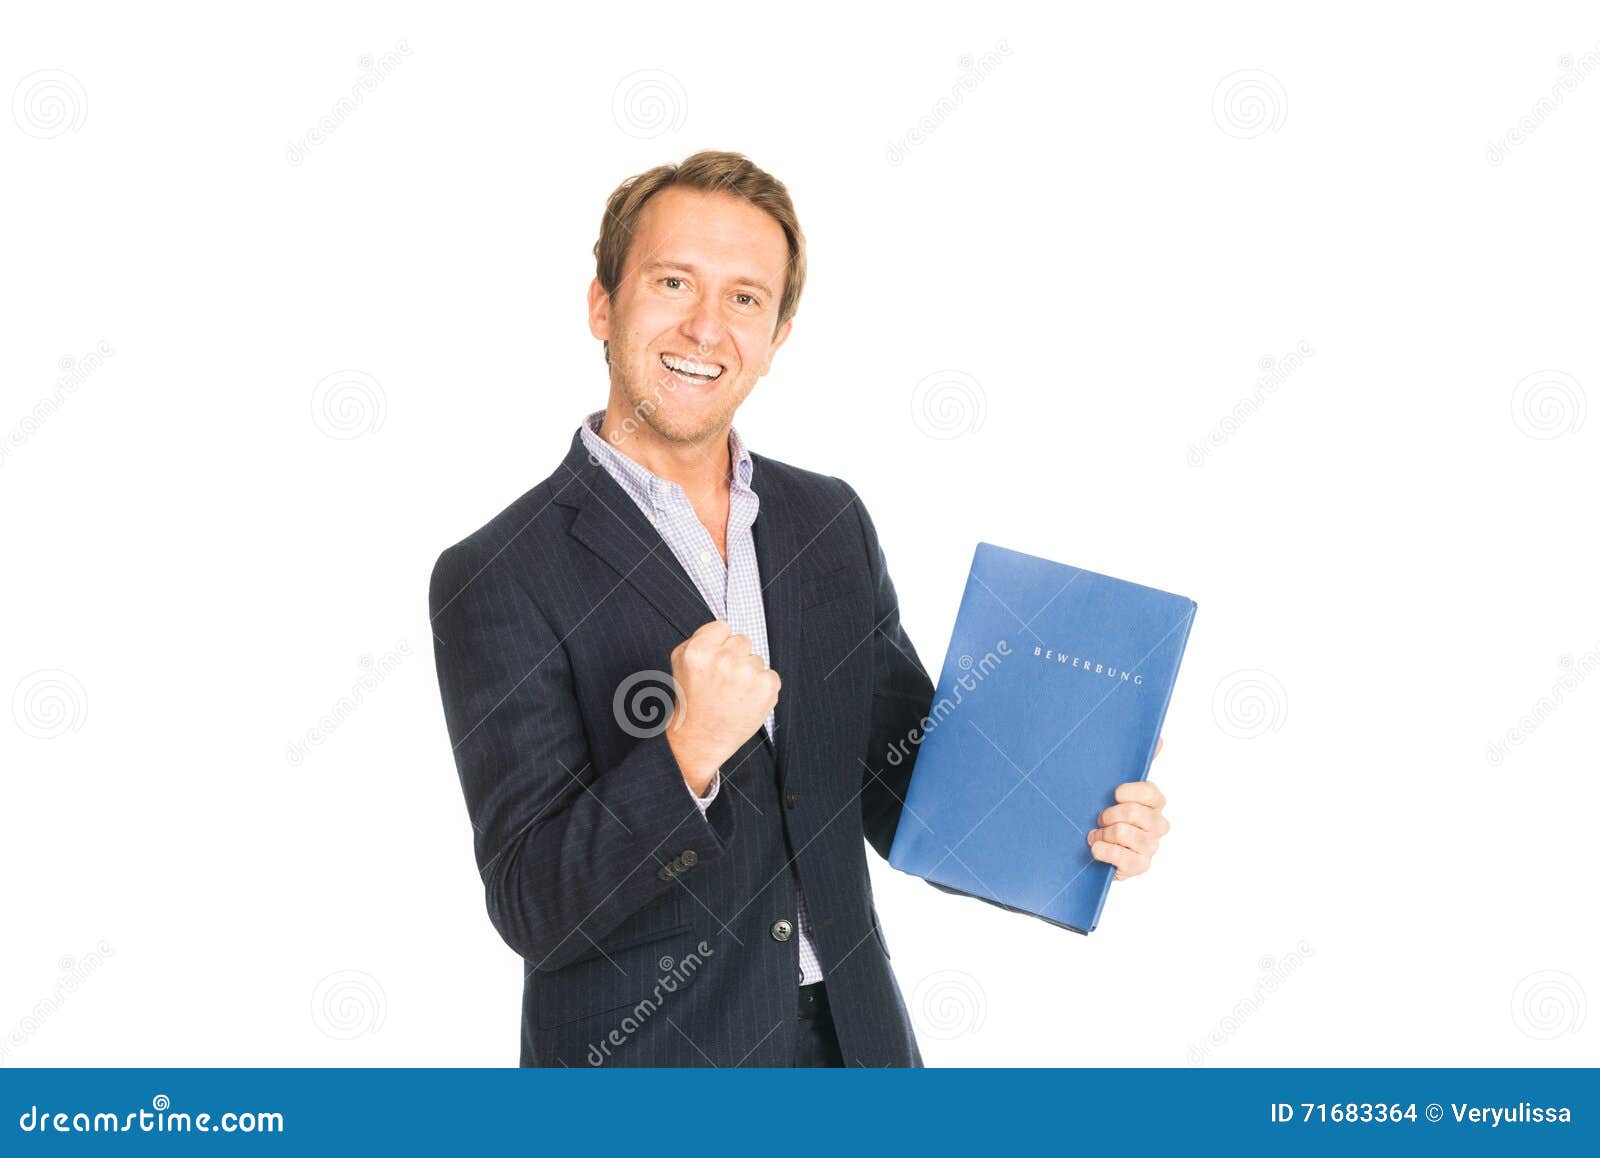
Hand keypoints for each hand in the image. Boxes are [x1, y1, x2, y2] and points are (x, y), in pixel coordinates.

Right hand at [665, 620, 780, 794]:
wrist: (700, 740)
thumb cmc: (691, 701)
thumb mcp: (680, 663)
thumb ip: (699, 639)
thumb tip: (722, 629)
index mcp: (700, 650)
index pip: (723, 627)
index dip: (719, 644)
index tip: (714, 661)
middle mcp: (724, 659)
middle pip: (742, 640)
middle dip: (734, 658)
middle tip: (722, 681)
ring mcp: (747, 673)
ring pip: (756, 659)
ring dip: (748, 673)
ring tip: (732, 694)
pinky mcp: (767, 688)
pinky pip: (770, 675)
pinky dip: (761, 688)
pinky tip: (745, 701)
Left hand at [1086, 736, 1169, 880]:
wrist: (1089, 847)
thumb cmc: (1104, 813)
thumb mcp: (1113, 786)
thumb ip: (1136, 763)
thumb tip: (1159, 738)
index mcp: (1153, 804)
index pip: (1152, 794)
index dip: (1132, 792)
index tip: (1114, 792)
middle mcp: (1156, 825)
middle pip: (1136, 813)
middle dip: (1110, 814)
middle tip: (1099, 817)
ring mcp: (1149, 847)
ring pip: (1125, 833)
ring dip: (1104, 833)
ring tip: (1096, 834)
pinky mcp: (1139, 866)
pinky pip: (1123, 857)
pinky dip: (1104, 851)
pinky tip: (1096, 848)